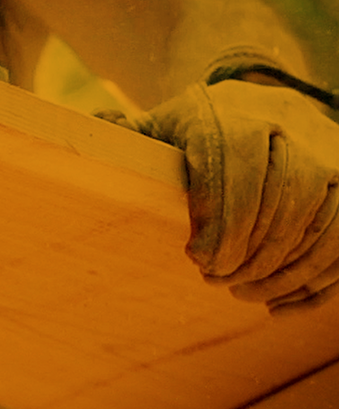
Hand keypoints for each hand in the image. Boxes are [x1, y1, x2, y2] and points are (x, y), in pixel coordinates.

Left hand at [126, 80, 338, 312]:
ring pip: (323, 218)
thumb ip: (126, 134)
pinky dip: (318, 281)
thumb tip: (93, 130)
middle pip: (288, 194)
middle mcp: (291, 126)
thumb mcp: (160, 124)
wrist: (262, 101)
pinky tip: (280, 307)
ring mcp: (330, 153)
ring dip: (285, 269)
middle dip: (253, 249)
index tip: (199, 260)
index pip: (239, 167)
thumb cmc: (197, 126)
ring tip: (244, 294)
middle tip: (218, 281)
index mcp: (236, 113)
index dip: (224, 221)